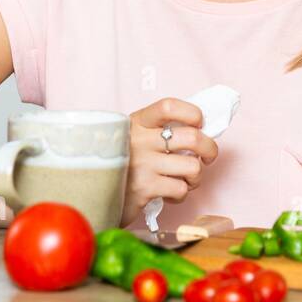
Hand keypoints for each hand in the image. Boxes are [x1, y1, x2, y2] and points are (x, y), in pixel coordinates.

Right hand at [122, 98, 218, 226]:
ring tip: (186, 180)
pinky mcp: (144, 188)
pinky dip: (181, 194)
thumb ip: (158, 131)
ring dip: (196, 177)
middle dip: (210, 149)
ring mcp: (142, 164)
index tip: (199, 123)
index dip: (192, 112)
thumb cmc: (123, 165)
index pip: (169, 106)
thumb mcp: (134, 138)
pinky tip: (169, 193)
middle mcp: (139, 140)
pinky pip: (181, 189)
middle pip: (192, 137)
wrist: (92, 195)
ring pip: (192, 166)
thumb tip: (201, 129)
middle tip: (208, 157)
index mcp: (137, 122)